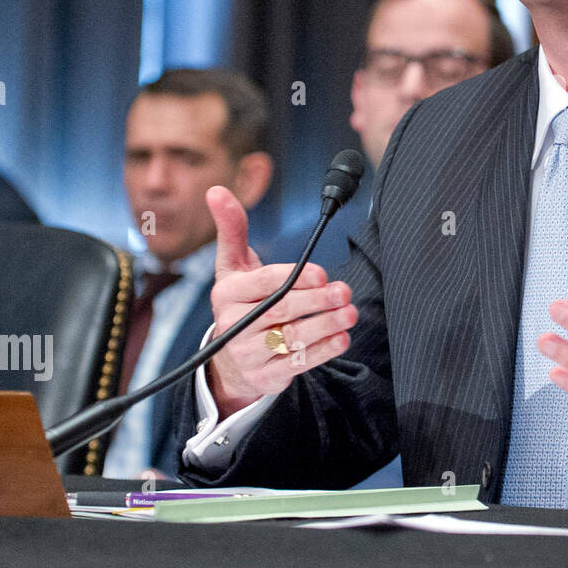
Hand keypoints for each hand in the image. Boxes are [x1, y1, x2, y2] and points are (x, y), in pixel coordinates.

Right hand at [204, 185, 357, 417]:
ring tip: (350, 312)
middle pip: (282, 310)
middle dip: (317, 300)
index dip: (296, 277)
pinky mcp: (265, 376)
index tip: (322, 273)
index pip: (265, 282)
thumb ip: (232, 229)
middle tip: (344, 291)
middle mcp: (233, 325)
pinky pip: (298, 363)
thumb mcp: (233, 266)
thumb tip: (217, 190)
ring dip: (326, 325)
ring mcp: (247, 354)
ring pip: (292, 338)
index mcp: (227, 293)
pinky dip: (323, 350)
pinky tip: (342, 337)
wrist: (230, 357)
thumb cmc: (241, 301)